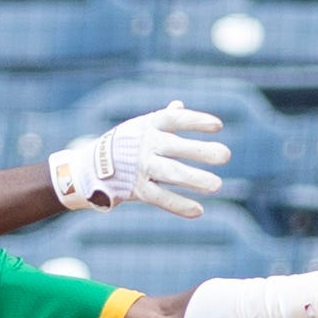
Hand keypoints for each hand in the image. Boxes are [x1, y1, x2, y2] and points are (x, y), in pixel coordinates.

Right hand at [47, 101, 228, 216]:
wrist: (91, 167)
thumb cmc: (125, 144)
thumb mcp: (141, 127)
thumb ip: (163, 118)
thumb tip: (179, 105)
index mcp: (149, 125)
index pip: (174, 119)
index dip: (195, 121)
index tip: (218, 125)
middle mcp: (145, 145)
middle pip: (175, 147)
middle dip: (201, 151)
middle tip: (226, 155)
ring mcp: (141, 168)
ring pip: (171, 174)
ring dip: (194, 180)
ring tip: (218, 185)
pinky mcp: (137, 189)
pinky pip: (161, 197)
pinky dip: (179, 205)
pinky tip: (198, 211)